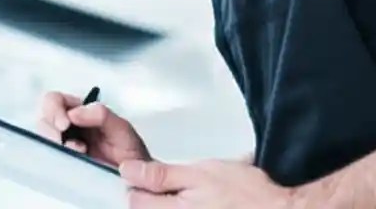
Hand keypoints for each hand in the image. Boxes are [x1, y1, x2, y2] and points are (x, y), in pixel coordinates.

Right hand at [36, 90, 150, 166]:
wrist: (136, 180)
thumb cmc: (131, 154)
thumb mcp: (122, 130)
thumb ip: (102, 115)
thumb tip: (74, 112)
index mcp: (83, 112)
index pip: (57, 101)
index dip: (55, 109)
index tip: (64, 124)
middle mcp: (70, 127)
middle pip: (44, 118)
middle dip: (50, 129)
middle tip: (64, 143)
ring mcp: (65, 145)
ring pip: (44, 138)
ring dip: (55, 145)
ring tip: (78, 153)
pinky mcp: (63, 163)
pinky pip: (49, 157)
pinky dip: (56, 158)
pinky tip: (73, 162)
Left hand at [120, 158, 297, 208]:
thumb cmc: (246, 195)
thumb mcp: (201, 173)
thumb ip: (161, 175)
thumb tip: (128, 170)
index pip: (134, 199)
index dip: (142, 182)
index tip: (157, 176)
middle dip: (158, 196)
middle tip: (181, 187)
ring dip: (174, 203)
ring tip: (197, 199)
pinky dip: (189, 207)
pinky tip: (207, 206)